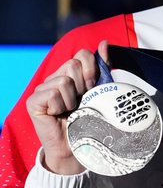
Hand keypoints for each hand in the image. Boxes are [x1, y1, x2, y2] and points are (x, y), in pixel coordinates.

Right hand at [25, 42, 107, 175]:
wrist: (78, 144)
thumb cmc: (90, 118)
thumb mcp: (100, 90)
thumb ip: (102, 67)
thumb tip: (105, 43)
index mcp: (70, 74)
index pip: (82, 55)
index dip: (92, 70)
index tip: (93, 87)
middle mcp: (53, 78)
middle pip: (73, 65)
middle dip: (84, 85)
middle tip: (81, 101)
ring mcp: (41, 89)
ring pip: (64, 81)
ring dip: (73, 99)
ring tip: (70, 110)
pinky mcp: (33, 101)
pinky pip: (53, 93)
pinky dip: (61, 105)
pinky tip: (58, 115)